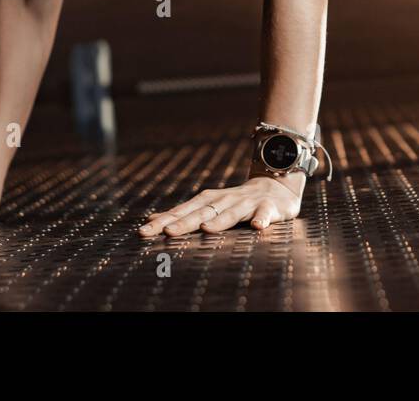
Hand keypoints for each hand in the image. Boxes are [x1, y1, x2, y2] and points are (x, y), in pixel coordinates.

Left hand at [139, 175, 301, 237]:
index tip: (143, 232)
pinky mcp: (268, 207)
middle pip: (201, 213)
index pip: (181, 212)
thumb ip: (184, 214)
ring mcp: (246, 203)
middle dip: (184, 222)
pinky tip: (257, 227)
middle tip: (165, 232)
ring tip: (206, 229)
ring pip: (231, 213)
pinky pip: (265, 214)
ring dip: (220, 220)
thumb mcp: (209, 206)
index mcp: (207, 202)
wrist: (275, 186)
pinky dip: (261, 219)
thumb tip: (152, 219)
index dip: (163, 222)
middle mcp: (224, 201)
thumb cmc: (237, 202)